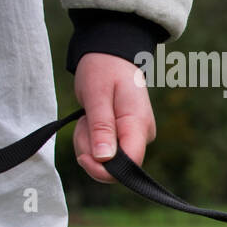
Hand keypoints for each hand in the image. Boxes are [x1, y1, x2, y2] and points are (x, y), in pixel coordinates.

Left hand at [73, 53, 156, 183]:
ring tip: (88, 117)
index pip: (131, 164)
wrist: (111, 57)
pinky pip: (104, 152)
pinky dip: (90, 141)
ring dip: (87, 143)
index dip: (105, 170)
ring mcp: (136, 137)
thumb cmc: (103, 70)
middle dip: (90, 152)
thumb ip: (102, 128)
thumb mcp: (97, 96)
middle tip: (84, 122)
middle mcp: (143, 135)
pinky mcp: (127, 138)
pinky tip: (91, 121)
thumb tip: (105, 159)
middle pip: (115, 165)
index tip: (83, 157)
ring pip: (107, 160)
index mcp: (139, 124)